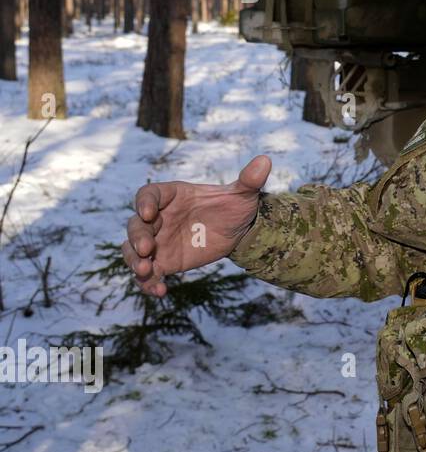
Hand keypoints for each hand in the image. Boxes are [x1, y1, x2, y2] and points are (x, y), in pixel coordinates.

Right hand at [122, 155, 271, 297]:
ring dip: (134, 261)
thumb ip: (249, 180)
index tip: (147, 212)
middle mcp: (159, 218)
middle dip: (137, 237)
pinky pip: (149, 273)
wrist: (237, 232)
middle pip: (135, 225)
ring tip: (145, 271)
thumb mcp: (243, 194)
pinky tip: (159, 291)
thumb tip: (265, 160)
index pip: (149, 194)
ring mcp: (158, 241)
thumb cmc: (233, 207)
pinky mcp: (164, 261)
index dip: (144, 202)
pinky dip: (148, 282)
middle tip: (146, 248)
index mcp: (172, 196)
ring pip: (133, 250)